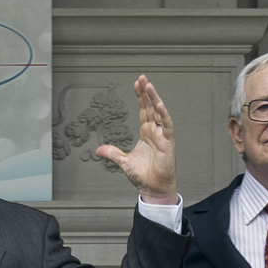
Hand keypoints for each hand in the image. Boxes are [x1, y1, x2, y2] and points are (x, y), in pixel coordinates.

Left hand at [92, 73, 177, 204]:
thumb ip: (112, 153)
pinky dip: (163, 115)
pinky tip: (158, 104)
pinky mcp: (168, 143)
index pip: (143, 111)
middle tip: (142, 78)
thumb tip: (98, 150)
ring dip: (154, 99)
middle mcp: (155, 132)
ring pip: (159, 112)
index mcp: (146, 134)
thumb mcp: (123, 161)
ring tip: (148, 85)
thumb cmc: (144, 176)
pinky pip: (167, 125)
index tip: (137, 84)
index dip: (140, 97)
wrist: (153, 188)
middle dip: (146, 92)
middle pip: (151, 107)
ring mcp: (162, 136)